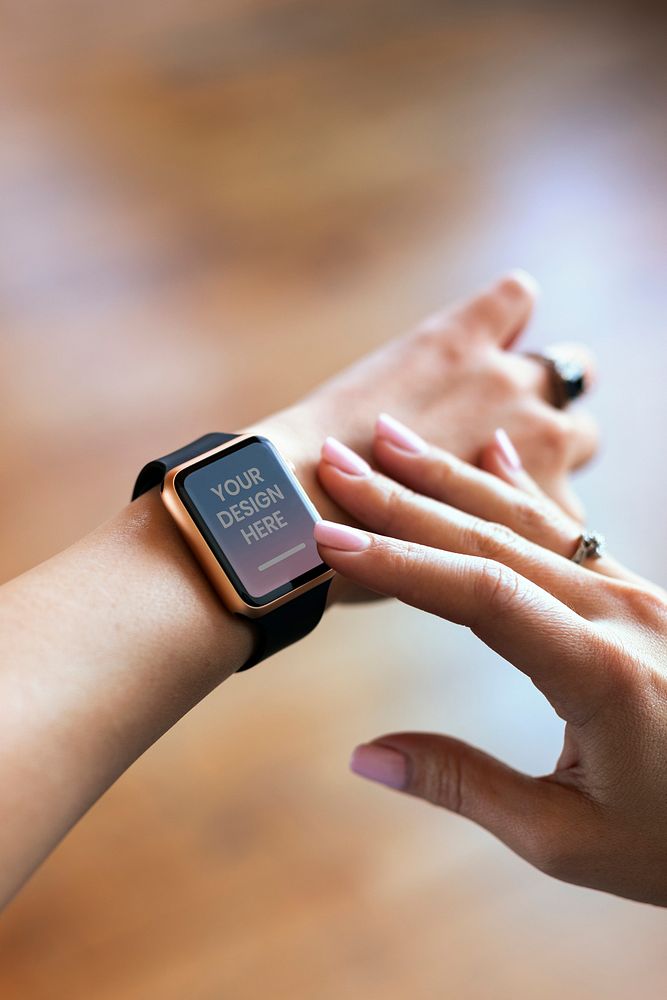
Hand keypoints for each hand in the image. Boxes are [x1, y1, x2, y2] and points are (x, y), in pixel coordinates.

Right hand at [251, 271, 596, 528]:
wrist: (306, 511)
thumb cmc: (317, 458)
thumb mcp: (368, 395)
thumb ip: (422, 392)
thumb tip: (429, 421)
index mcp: (460, 338)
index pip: (516, 299)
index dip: (508, 333)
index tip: (490, 362)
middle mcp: (512, 376)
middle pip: (570, 372)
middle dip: (543, 402)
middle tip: (498, 441)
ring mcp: (541, 437)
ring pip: (581, 436)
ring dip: (554, 458)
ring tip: (503, 496)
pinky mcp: (549, 505)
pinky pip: (566, 513)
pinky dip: (539, 526)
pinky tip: (503, 544)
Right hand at [313, 417, 666, 905]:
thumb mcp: (568, 839)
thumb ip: (465, 787)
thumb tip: (365, 756)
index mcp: (602, 672)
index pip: (483, 595)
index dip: (402, 562)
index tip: (333, 538)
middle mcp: (621, 613)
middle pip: (495, 541)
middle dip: (408, 501)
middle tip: (340, 463)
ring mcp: (636, 595)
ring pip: (529, 521)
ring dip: (454, 479)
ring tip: (391, 440)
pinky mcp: (639, 596)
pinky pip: (569, 531)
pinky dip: (522, 490)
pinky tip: (493, 452)